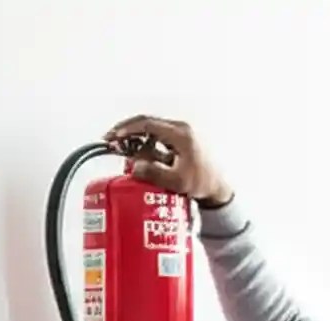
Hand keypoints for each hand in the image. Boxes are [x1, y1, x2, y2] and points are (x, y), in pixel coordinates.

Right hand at [103, 114, 232, 205]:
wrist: (219, 188)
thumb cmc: (203, 183)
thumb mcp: (177, 181)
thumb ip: (155, 173)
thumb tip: (134, 166)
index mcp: (181, 134)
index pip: (148, 124)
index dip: (127, 128)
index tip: (113, 136)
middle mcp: (181, 129)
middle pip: (147, 123)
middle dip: (127, 131)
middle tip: (110, 140)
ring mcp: (181, 134)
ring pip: (151, 131)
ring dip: (136, 139)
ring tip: (122, 151)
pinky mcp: (179, 142)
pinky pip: (157, 139)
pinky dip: (145, 145)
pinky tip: (138, 157)